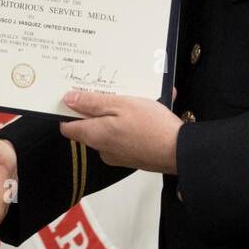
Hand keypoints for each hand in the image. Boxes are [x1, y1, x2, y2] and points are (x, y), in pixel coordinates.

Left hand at [58, 91, 181, 173]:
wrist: (181, 152)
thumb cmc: (152, 127)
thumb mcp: (121, 105)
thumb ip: (92, 103)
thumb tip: (68, 100)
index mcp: (95, 136)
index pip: (68, 126)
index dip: (68, 111)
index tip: (75, 95)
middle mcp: (103, 149)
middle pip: (90, 126)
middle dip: (99, 108)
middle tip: (113, 92)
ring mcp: (119, 155)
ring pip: (111, 129)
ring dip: (120, 114)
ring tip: (137, 98)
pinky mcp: (134, 156)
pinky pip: (127, 135)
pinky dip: (134, 123)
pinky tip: (150, 109)